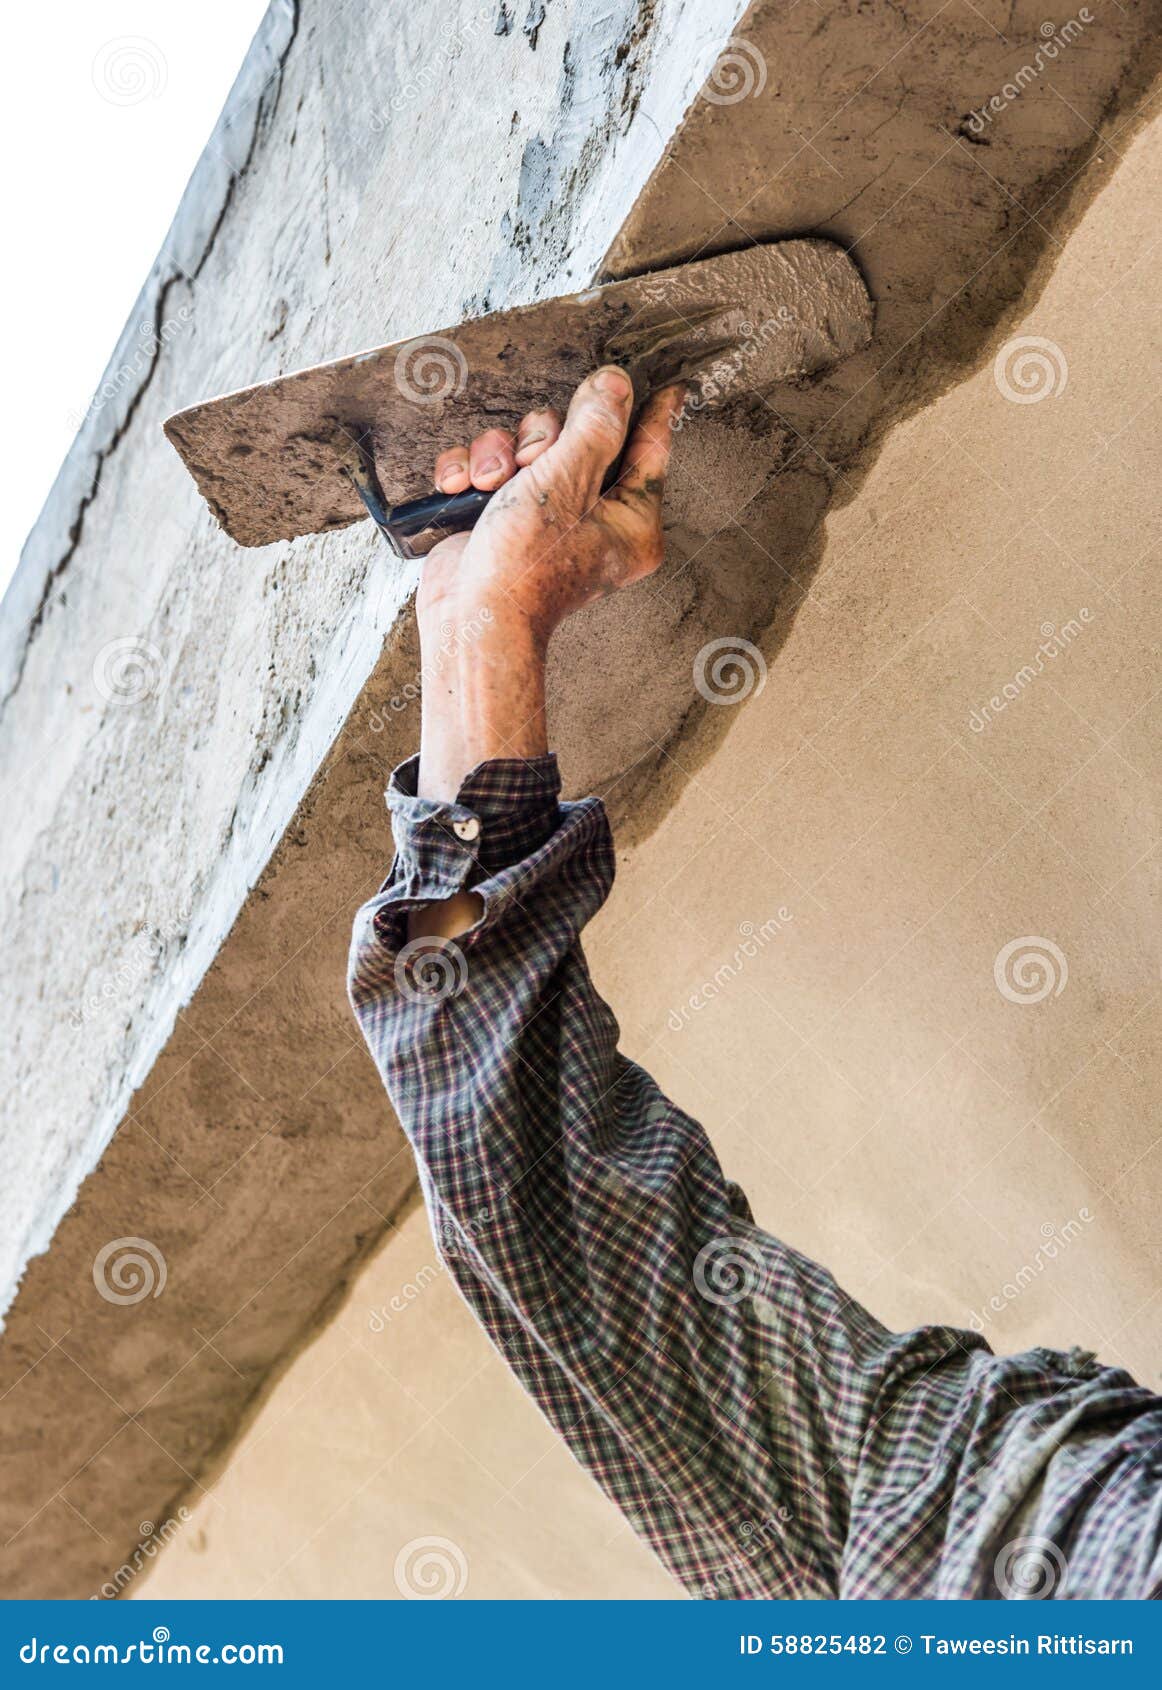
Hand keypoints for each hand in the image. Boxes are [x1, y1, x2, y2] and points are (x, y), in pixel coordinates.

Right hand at [417, 366, 683, 645]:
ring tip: (488, 484)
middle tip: (530, 461)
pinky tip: (459, 489)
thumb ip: (595, 426)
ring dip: (498, 454)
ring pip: (527, 447)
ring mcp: (545, 517)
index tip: (674, 384)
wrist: (468, 619)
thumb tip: (616, 383)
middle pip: (578, 436)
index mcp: (630, 520)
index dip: (655, 412)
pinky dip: (469, 472)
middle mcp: (592, 518)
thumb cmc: (528, 564)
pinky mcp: (501, 516)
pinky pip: (489, 468)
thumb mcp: (567, 481)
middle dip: (542, 437)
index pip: (650, 450)